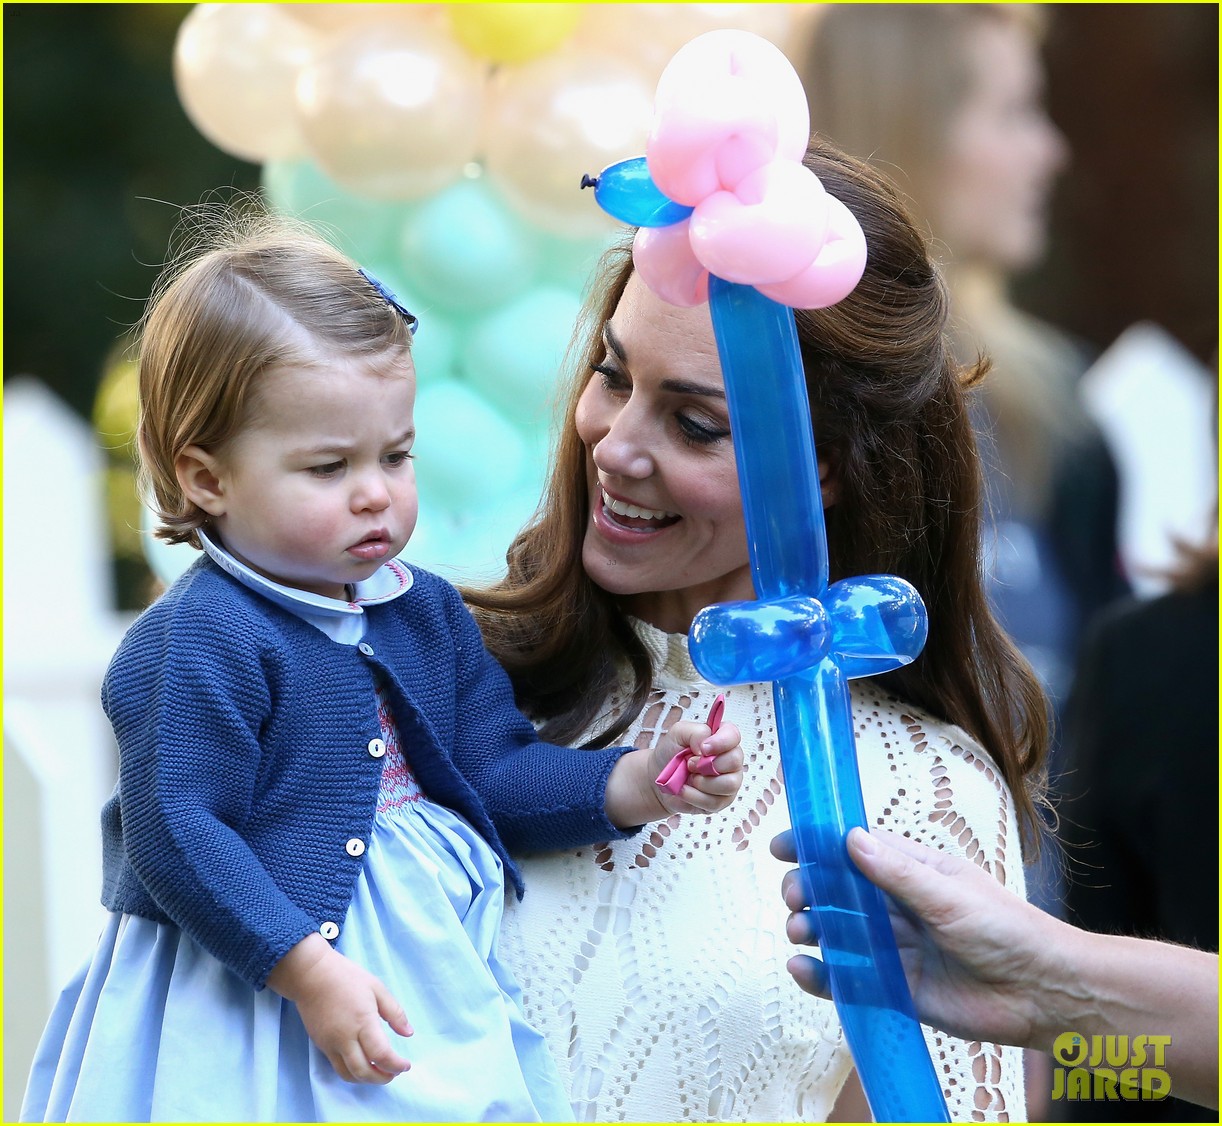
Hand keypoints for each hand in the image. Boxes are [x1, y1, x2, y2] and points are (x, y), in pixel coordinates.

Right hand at [267, 934, 412, 1083]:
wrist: (312, 976)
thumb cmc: (347, 978)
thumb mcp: (377, 988)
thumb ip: (395, 1013)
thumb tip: (408, 1033)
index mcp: (363, 1022)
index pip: (381, 1054)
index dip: (396, 1065)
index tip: (406, 1065)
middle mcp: (345, 1039)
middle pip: (364, 1072)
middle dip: (382, 1078)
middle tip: (395, 1073)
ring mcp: (330, 1045)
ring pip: (348, 1075)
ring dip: (367, 1080)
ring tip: (380, 1072)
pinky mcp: (321, 1046)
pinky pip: (337, 1067)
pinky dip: (352, 1073)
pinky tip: (363, 1064)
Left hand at [605, 718, 742, 826]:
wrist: (658, 779)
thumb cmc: (671, 754)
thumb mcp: (678, 733)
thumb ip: (695, 731)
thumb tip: (706, 744)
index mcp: (722, 739)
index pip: (734, 735)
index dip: (721, 742)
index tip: (702, 748)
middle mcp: (731, 760)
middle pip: (734, 761)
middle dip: (707, 764)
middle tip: (689, 764)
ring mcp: (729, 781)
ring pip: (728, 784)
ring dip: (702, 782)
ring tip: (689, 778)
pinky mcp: (722, 801)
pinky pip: (715, 801)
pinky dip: (694, 796)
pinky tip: (685, 790)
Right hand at [771, 827, 1057, 1049]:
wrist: (1043, 994)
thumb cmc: (1006, 930)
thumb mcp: (948, 894)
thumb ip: (897, 872)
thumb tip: (848, 839)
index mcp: (911, 871)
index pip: (853, 850)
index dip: (816, 846)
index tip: (783, 847)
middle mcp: (896, 906)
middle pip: (836, 892)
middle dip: (807, 889)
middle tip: (796, 897)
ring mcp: (893, 947)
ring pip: (836, 933)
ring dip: (808, 928)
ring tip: (799, 931)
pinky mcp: (894, 988)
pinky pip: (847, 979)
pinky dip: (820, 976)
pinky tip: (802, 969)